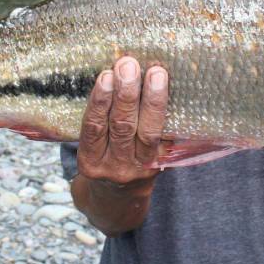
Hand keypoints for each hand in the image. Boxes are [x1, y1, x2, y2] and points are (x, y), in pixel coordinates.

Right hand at [77, 56, 168, 190]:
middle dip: (126, 94)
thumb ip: (98, 119)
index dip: (100, 101)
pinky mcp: (162, 166)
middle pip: (122, 127)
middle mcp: (115, 167)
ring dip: (152, 100)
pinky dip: (168, 113)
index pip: (94, 128)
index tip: (105, 75)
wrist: (118, 198)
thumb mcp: (90, 148)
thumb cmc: (102, 159)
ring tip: (155, 73)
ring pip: (148, 132)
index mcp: (91, 161)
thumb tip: (113, 73)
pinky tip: (173, 91)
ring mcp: (141, 169)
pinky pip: (167, 137)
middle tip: (129, 65)